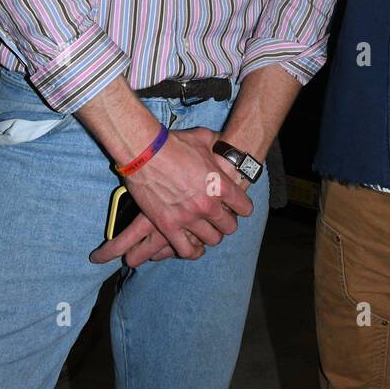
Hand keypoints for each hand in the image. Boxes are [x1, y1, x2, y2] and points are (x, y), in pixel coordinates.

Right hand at [89, 126, 252, 267]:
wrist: (144, 151)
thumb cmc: (173, 142)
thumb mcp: (203, 138)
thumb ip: (218, 145)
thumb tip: (224, 143)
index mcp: (220, 185)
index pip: (245, 207)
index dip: (241, 206)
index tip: (235, 205)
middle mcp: (208, 205)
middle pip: (230, 226)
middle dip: (227, 222)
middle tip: (219, 217)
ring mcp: (188, 218)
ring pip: (211, 240)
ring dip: (210, 235)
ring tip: (205, 229)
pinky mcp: (168, 226)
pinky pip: (186, 250)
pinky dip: (191, 250)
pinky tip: (192, 245)